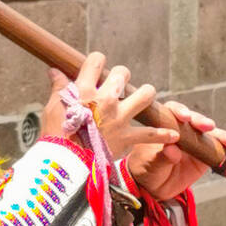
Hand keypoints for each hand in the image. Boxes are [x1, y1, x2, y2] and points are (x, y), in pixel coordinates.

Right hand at [40, 52, 180, 160]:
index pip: (96, 61)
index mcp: (84, 90)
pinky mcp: (127, 137)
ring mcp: (119, 118)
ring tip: (144, 98)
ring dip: (146, 94)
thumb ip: (59, 87)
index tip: (97, 69)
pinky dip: (163, 134)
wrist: (65, 164)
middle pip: (123, 73)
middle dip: (121, 76)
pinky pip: (151, 134)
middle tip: (118, 86)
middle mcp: (105, 99)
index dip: (97, 62)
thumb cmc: (55, 135)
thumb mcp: (52, 108)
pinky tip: (173, 134)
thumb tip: (55, 71)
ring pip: (145, 94)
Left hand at [126, 100, 225, 200]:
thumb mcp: (150, 165)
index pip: (174, 113)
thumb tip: (171, 150)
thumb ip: (161, 157)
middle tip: (208, 127)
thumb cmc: (146, 170)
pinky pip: (224, 155)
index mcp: (166, 126)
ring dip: (223, 136)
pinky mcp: (207, 157)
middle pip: (196, 122)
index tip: (184, 117)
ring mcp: (198, 143)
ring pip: (213, 136)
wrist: (152, 187)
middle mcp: (184, 130)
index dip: (180, 112)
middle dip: (202, 122)